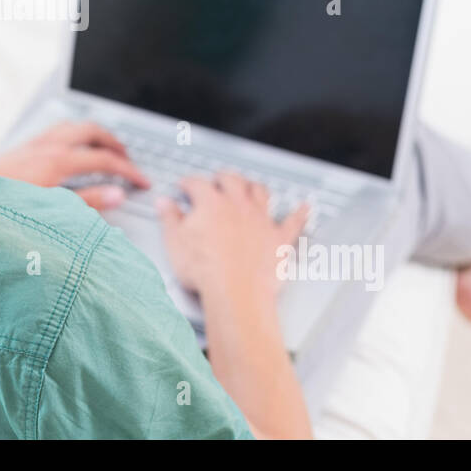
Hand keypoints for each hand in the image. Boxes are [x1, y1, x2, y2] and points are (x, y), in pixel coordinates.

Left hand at [0, 122, 149, 210]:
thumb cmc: (6, 206)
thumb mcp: (53, 210)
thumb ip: (88, 202)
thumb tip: (116, 195)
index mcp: (59, 161)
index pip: (105, 160)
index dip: (129, 171)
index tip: (142, 182)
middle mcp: (49, 145)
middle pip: (94, 131)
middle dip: (116, 143)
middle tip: (129, 158)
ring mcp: (36, 142)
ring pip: (76, 125)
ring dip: (97, 134)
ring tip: (107, 147)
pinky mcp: (25, 145)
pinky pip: (60, 129)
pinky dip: (77, 133)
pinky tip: (75, 145)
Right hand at [157, 172, 309, 308]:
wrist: (235, 293)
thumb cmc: (206, 272)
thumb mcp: (175, 243)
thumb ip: (170, 219)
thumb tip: (164, 205)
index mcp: (211, 203)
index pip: (197, 183)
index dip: (189, 182)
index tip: (184, 185)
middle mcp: (238, 205)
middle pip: (232, 180)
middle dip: (222, 177)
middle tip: (217, 178)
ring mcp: (261, 220)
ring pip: (260, 192)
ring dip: (253, 186)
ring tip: (250, 185)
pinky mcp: (278, 238)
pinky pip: (294, 221)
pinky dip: (300, 213)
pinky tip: (306, 207)